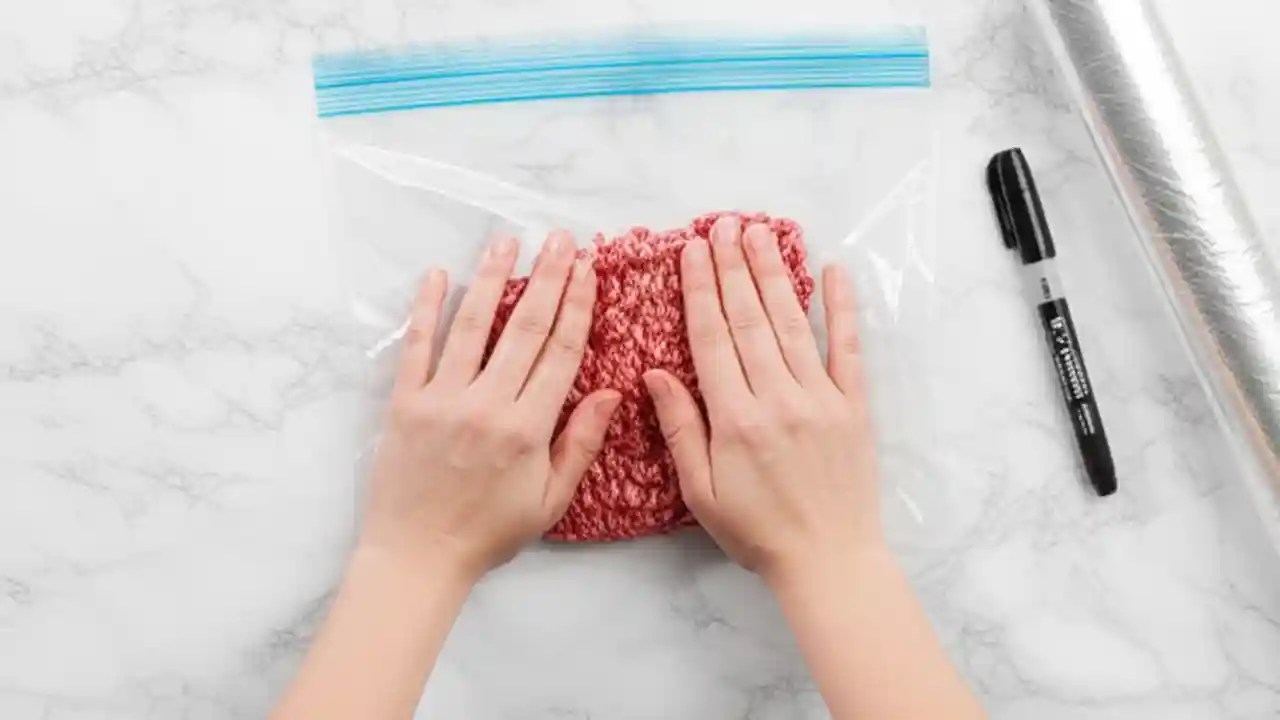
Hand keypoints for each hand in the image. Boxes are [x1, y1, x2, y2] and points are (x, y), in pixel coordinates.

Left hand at [360, 231, 620, 580]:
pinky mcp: (405, 403)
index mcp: (527, 429)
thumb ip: (580, 444)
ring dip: (492, 279)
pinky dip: (426, 309)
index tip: (586, 269)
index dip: (576, 306)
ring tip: (507, 241)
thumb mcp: (550, 500)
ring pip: (472, 326)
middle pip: (523, 329)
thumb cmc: (488, 533)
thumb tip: (612, 394)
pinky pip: (417, 347)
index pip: (559, 353)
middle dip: (546, 278)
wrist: (416, 557)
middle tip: (558, 238)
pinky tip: (437, 275)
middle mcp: (487, 405)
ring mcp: (442, 400)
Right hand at [643, 217, 878, 583]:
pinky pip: (847, 348)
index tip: (693, 251)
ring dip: (772, 274)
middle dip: (733, 267)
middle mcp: (777, 397)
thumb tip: (655, 374)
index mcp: (735, 417)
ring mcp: (819, 397)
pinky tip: (832, 273)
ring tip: (758, 234)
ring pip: (790, 323)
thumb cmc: (757, 531)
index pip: (712, 338)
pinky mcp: (853, 405)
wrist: (828, 559)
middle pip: (749, 319)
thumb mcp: (700, 490)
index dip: (701, 290)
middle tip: (723, 225)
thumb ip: (680, 428)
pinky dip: (841, 308)